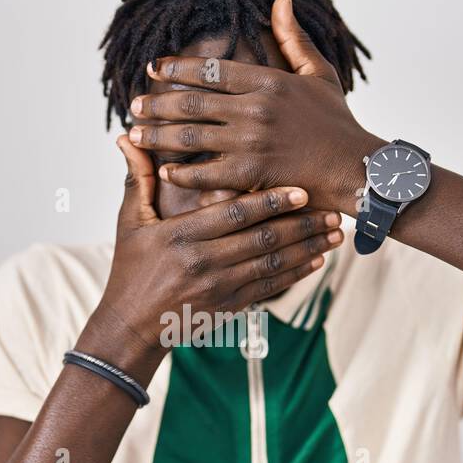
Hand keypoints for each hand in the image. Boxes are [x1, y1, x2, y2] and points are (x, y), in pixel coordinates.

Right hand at [82, 135, 344, 371]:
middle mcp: (203, 262)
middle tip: (332, 209)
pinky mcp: (228, 306)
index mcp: (181, 236)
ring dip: (308, 248)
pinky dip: (296, 274)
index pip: (235, 215)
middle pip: (263, 239)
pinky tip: (317, 261)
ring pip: (272, 264)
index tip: (301, 190)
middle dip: (302, 224)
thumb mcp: (130, 223)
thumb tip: (127, 137)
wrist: (131, 325)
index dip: (271, 202)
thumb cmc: (131, 268)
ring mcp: (218, 287)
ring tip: (335, 232)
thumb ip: (138, 179)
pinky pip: (269, 287)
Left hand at [126, 0, 382, 216]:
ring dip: (160, 135)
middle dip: (158, 102)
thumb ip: (293, 39)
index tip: (154, 68)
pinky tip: (164, 170)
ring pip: (194, 136)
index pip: (211, 70)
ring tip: (136, 134)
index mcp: (268, 82)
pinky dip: (183, 173)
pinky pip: (208, 174)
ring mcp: (253, 143)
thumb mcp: (318, 73)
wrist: (357, 167)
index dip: (177, 68)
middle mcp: (256, 109)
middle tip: (134, 104)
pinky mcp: (254, 175)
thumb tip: (281, 0)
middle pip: (194, 102)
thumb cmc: (338, 123)